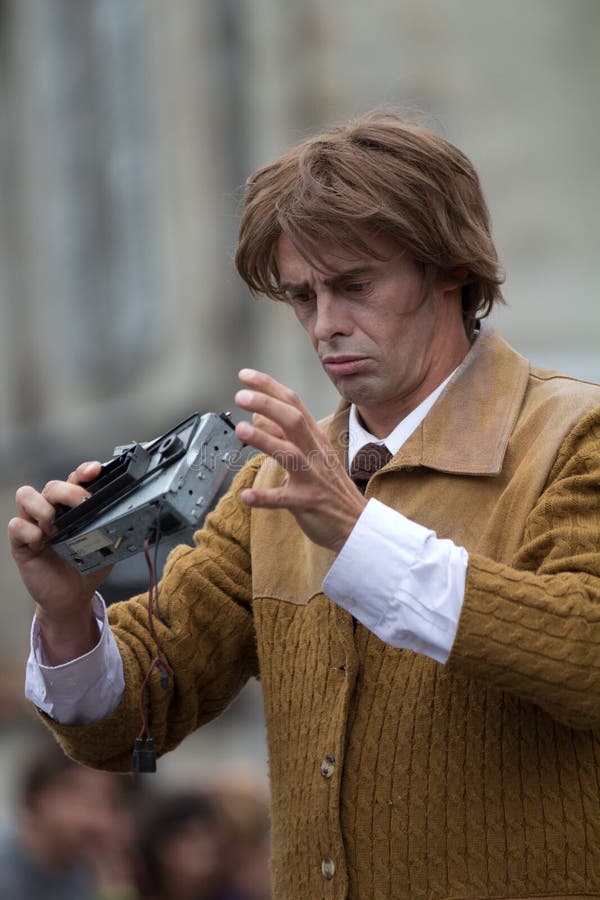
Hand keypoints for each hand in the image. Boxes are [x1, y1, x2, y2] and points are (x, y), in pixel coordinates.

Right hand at [8, 461, 111, 662]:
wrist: (72, 598)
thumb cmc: (87, 568)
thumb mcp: (107, 545)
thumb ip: (116, 527)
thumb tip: (140, 514)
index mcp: (72, 507)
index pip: (74, 479)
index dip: (83, 471)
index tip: (95, 470)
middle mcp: (52, 510)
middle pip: (53, 485)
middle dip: (69, 490)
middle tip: (83, 503)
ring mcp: (35, 524)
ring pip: (26, 495)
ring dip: (43, 506)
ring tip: (55, 525)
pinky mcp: (21, 543)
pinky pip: (16, 526)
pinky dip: (29, 531)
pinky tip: (42, 543)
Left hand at [235, 369, 366, 552]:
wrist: (356, 523)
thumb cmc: (330, 487)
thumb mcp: (312, 455)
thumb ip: (286, 436)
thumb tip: (259, 417)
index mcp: (315, 439)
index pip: (293, 403)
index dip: (269, 387)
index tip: (245, 376)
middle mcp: (314, 453)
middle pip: (293, 420)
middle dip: (266, 405)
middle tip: (241, 395)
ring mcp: (312, 478)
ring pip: (289, 453)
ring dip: (264, 440)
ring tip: (241, 430)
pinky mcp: (307, 503)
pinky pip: (284, 499)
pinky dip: (264, 497)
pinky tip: (246, 496)